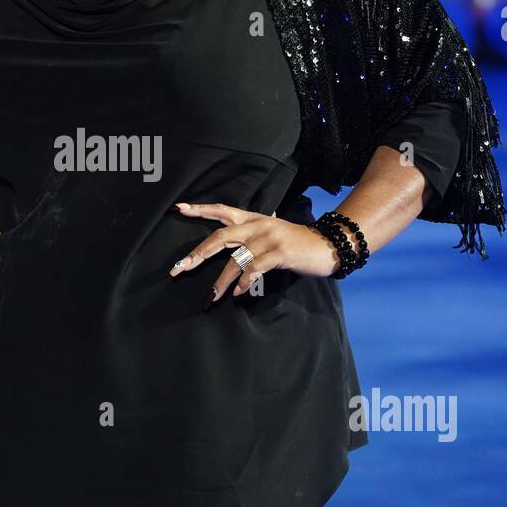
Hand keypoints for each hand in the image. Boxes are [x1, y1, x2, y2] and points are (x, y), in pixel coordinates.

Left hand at [168, 201, 338, 303]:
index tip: (179, 209)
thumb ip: (250, 237)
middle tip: (180, 267)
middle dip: (198, 253)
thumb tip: (228, 249)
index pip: (222, 210)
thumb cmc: (296, 243)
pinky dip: (244, 283)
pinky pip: (254, 269)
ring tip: (212, 296)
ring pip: (236, 259)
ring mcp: (269, 238)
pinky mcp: (280, 253)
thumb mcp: (272, 233)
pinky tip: (239, 293)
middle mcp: (258, 225)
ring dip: (222, 280)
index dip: (200, 209)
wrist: (327, 245)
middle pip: (221, 236)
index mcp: (253, 219)